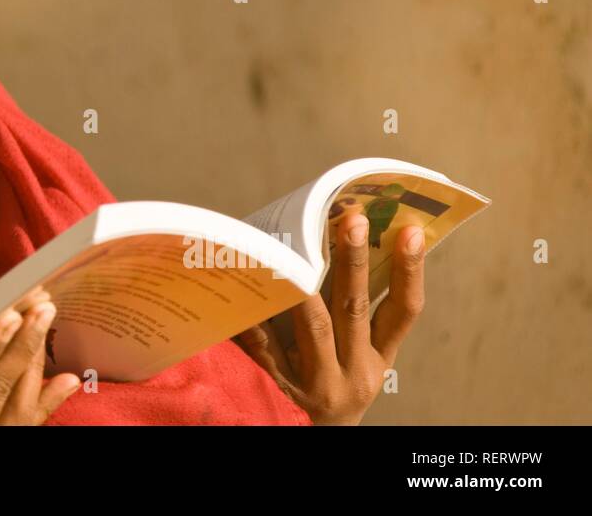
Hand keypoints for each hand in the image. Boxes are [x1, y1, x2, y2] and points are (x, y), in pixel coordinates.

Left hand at [234, 211, 425, 424]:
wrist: (309, 440)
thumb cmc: (330, 386)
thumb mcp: (355, 360)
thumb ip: (351, 317)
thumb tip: (338, 241)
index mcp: (379, 359)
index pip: (404, 311)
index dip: (410, 270)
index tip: (411, 231)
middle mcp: (356, 373)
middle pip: (355, 309)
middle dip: (354, 261)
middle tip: (353, 218)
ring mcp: (319, 385)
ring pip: (314, 326)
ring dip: (306, 283)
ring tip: (297, 245)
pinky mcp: (281, 391)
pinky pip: (266, 348)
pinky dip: (257, 318)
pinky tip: (247, 289)